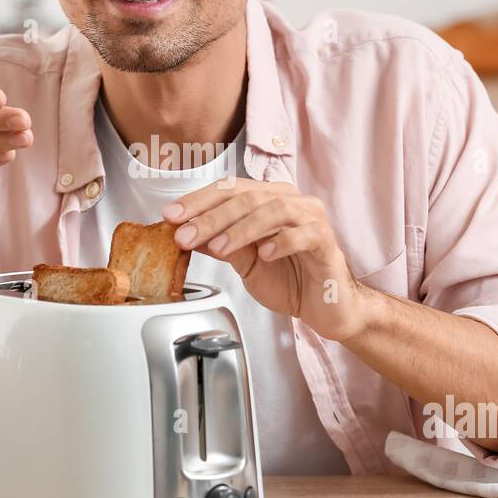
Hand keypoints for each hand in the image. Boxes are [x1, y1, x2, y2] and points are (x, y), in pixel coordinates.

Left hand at [163, 179, 369, 341]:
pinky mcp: (326, 241)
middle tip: (185, 235)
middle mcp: (290, 201)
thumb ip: (219, 243)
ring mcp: (311, 218)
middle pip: (247, 198)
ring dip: (240, 229)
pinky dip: (281, 241)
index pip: (228, 190)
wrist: (324, 307)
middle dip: (211, 217)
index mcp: (268, 199)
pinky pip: (304, 234)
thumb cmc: (289, 280)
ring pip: (273, 210)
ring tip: (218, 247)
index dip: (197, 201)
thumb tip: (183, 232)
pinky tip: (265, 253)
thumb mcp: (244, 262)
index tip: (171, 215)